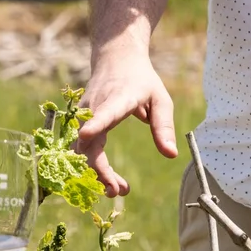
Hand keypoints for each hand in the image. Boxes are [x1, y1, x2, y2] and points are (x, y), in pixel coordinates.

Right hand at [77, 41, 177, 196]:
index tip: (87, 136)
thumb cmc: (141, 79)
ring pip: (81, 148)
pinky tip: (109, 178)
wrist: (115, 58)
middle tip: (118, 192)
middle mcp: (95, 105)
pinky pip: (81, 147)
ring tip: (119, 189)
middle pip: (89, 141)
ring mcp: (84, 113)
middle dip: (99, 169)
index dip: (96, 124)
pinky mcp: (80, 120)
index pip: (105, 111)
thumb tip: (171, 154)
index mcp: (118, 97)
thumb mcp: (159, 98)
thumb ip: (163, 125)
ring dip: (96, 172)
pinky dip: (92, 165)